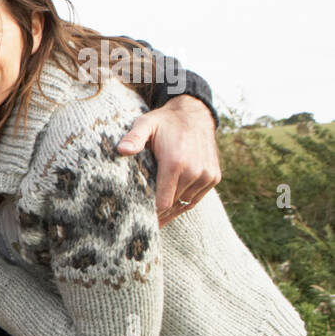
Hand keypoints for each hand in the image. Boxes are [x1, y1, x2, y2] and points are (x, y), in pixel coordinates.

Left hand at [115, 94, 220, 225]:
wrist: (194, 114)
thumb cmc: (164, 122)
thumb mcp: (145, 124)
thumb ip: (134, 138)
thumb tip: (122, 150)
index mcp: (176, 163)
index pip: (162, 202)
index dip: (149, 212)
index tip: (137, 216)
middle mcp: (195, 172)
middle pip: (173, 206)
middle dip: (157, 213)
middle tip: (141, 222)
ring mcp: (207, 176)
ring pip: (185, 205)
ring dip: (171, 212)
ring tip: (155, 221)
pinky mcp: (214, 177)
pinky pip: (196, 199)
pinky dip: (183, 205)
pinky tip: (170, 211)